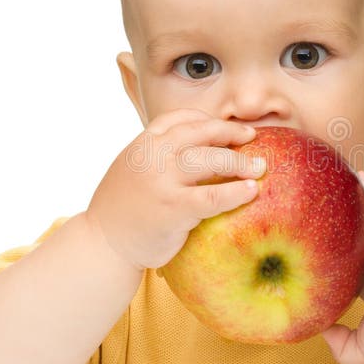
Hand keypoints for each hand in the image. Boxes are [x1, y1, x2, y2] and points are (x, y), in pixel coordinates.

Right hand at [85, 109, 266, 270]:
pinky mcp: (172, 208)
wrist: (102, 244)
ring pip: (210, 159)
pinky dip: (236, 192)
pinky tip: (251, 191)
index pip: (181, 119)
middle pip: (201, 133)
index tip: (229, 129)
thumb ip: (161, 155)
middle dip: (231, 133)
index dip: (209, 121)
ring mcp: (162, 181)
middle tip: (253, 140)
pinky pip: (212, 196)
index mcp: (144, 143)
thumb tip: (202, 147)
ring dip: (239, 161)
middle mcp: (152, 156)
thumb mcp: (135, 169)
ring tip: (260, 167)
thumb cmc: (126, 209)